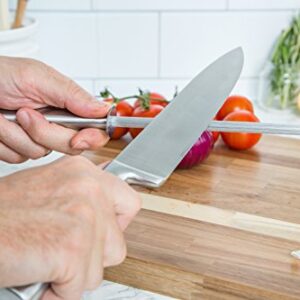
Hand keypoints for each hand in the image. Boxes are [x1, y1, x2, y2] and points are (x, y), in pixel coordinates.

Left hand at [0, 56, 109, 162]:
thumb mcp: (38, 77)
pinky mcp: (19, 148)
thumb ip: (73, 95)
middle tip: (25, 113)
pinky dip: (4, 142)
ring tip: (8, 115)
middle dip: (45, 133)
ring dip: (18, 135)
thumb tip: (103, 108)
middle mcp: (56, 124)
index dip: (93, 138)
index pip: (95, 129)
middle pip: (71, 146)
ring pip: (42, 154)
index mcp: (67, 106)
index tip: (78, 139)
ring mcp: (38, 138)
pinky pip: (19, 158)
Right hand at [0, 156, 140, 299]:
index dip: (116, 224)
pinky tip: (38, 274)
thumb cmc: (4, 214)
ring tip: (46, 258)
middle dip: (94, 255)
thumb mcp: (49, 189)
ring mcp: (84, 217)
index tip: (101, 233)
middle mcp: (89, 188)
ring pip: (101, 267)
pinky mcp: (73, 248)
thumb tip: (104, 208)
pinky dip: (57, 291)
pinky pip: (78, 288)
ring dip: (74, 273)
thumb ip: (80, 196)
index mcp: (83, 172)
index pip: (128, 202)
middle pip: (118, 240)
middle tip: (64, 251)